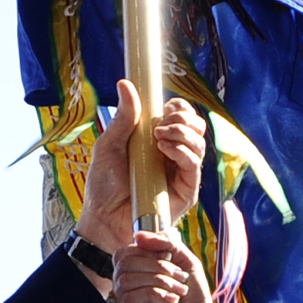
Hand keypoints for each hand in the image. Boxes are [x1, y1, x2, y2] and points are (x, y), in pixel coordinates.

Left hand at [75, 80, 208, 253]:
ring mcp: (181, 173)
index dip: (179, 108)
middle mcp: (174, 154)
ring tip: (158, 137)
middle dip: (184, 118)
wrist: (103, 218)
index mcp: (158, 140)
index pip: (182, 116)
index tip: (164, 107)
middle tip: (161, 124)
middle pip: (197, 126)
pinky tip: (165, 149)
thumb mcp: (109, 145)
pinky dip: (183, 152)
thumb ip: (123, 118)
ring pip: (199, 144)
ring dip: (182, 133)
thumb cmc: (104, 185)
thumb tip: (125, 83)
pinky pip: (194, 167)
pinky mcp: (185, 192)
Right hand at [111, 230, 234, 302]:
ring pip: (126, 280)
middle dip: (156, 266)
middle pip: (123, 263)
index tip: (171, 259)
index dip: (146, 250)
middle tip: (179, 277)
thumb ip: (166, 243)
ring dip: (158, 282)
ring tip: (178, 292)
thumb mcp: (185, 262)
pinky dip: (153, 295)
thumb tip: (138, 235)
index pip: (124, 253)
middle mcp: (124, 289)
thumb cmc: (194, 301)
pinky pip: (129, 299)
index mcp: (135, 274)